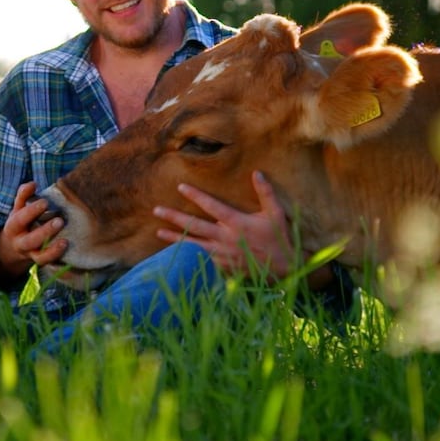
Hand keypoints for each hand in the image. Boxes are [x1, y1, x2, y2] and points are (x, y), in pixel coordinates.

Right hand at [0, 182, 68, 282]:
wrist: (14, 245)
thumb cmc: (22, 221)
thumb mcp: (18, 208)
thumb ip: (24, 195)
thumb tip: (32, 183)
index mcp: (14, 227)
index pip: (20, 219)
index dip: (32, 211)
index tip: (45, 202)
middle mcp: (20, 242)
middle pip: (30, 240)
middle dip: (44, 232)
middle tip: (60, 221)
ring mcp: (31, 254)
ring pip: (39, 256)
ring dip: (52, 250)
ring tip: (65, 241)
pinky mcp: (40, 261)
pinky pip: (48, 264)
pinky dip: (57, 258)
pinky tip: (67, 249)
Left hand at [152, 171, 292, 279]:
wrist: (283, 268)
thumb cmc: (278, 238)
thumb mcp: (275, 213)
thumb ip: (265, 193)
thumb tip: (257, 173)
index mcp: (236, 222)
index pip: (211, 206)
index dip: (195, 195)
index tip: (180, 187)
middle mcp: (225, 238)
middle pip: (194, 225)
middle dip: (174, 217)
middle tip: (156, 210)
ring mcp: (222, 254)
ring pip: (192, 245)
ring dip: (174, 239)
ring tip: (158, 233)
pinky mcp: (222, 267)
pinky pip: (200, 261)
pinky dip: (186, 258)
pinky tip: (173, 255)